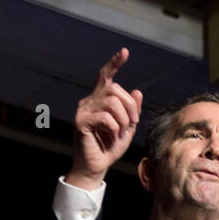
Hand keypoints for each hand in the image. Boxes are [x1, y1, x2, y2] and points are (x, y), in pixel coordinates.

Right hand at [67, 48, 142, 188]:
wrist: (96, 167)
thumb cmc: (109, 148)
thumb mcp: (127, 129)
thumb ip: (132, 111)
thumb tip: (138, 91)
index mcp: (100, 100)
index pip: (106, 76)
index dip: (115, 63)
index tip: (125, 52)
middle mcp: (90, 101)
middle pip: (114, 89)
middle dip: (129, 106)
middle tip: (133, 123)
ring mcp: (84, 109)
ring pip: (111, 101)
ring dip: (123, 118)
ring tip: (121, 132)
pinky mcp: (80, 121)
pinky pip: (104, 116)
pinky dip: (115, 128)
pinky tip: (113, 136)